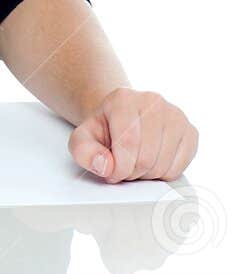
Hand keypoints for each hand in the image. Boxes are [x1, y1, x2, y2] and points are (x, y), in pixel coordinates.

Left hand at [69, 87, 197, 182]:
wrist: (123, 118)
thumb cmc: (105, 128)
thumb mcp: (83, 137)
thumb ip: (83, 151)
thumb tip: (104, 165)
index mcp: (124, 99)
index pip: (128, 142)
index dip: (118, 167)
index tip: (111, 172)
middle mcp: (154, 102)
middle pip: (146, 157)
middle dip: (131, 172)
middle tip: (122, 167)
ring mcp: (176, 116)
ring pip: (163, 165)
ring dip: (146, 174)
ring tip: (134, 162)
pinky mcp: (191, 132)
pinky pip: (178, 169)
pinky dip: (162, 174)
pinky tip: (151, 161)